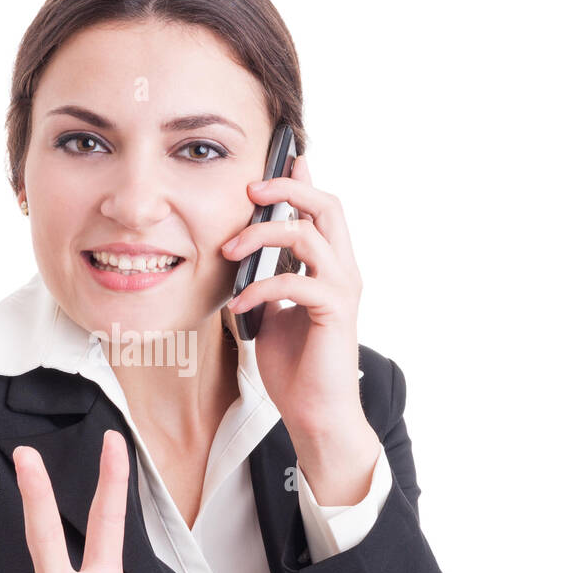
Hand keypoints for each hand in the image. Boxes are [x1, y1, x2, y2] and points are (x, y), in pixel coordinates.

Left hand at [222, 153, 364, 441]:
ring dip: (263, 234)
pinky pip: (295, 282)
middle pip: (327, 206)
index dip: (302, 180)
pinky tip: (237, 304)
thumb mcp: (271, 314)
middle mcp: (342, 271)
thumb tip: (241, 260)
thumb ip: (264, 282)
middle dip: (288, 188)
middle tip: (250, 190)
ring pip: (310, 235)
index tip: (278, 158)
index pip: (321, 210)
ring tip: (229, 251)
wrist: (314, 414)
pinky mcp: (334, 312)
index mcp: (329, 267)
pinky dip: (260, 287)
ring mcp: (342, 290)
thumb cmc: (295, 368)